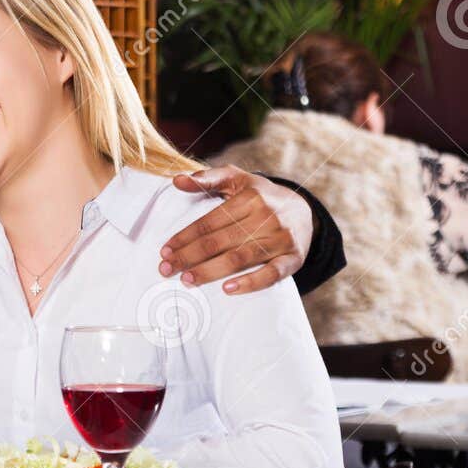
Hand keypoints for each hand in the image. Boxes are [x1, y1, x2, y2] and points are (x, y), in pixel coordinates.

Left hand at [162, 166, 312, 294]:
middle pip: (220, 241)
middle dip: (189, 256)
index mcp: (249, 197)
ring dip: (210, 271)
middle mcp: (266, 217)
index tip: (164, 250)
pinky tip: (227, 290)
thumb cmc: (260, 195)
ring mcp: (281, 239)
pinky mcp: (294, 258)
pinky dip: (250, 283)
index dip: (184, 237)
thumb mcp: (236, 179)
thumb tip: (176, 180)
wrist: (303, 210)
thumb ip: (207, 178)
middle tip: (166, 269)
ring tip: (187, 280)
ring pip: (240, 258)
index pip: (210, 222)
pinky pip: (272, 274)